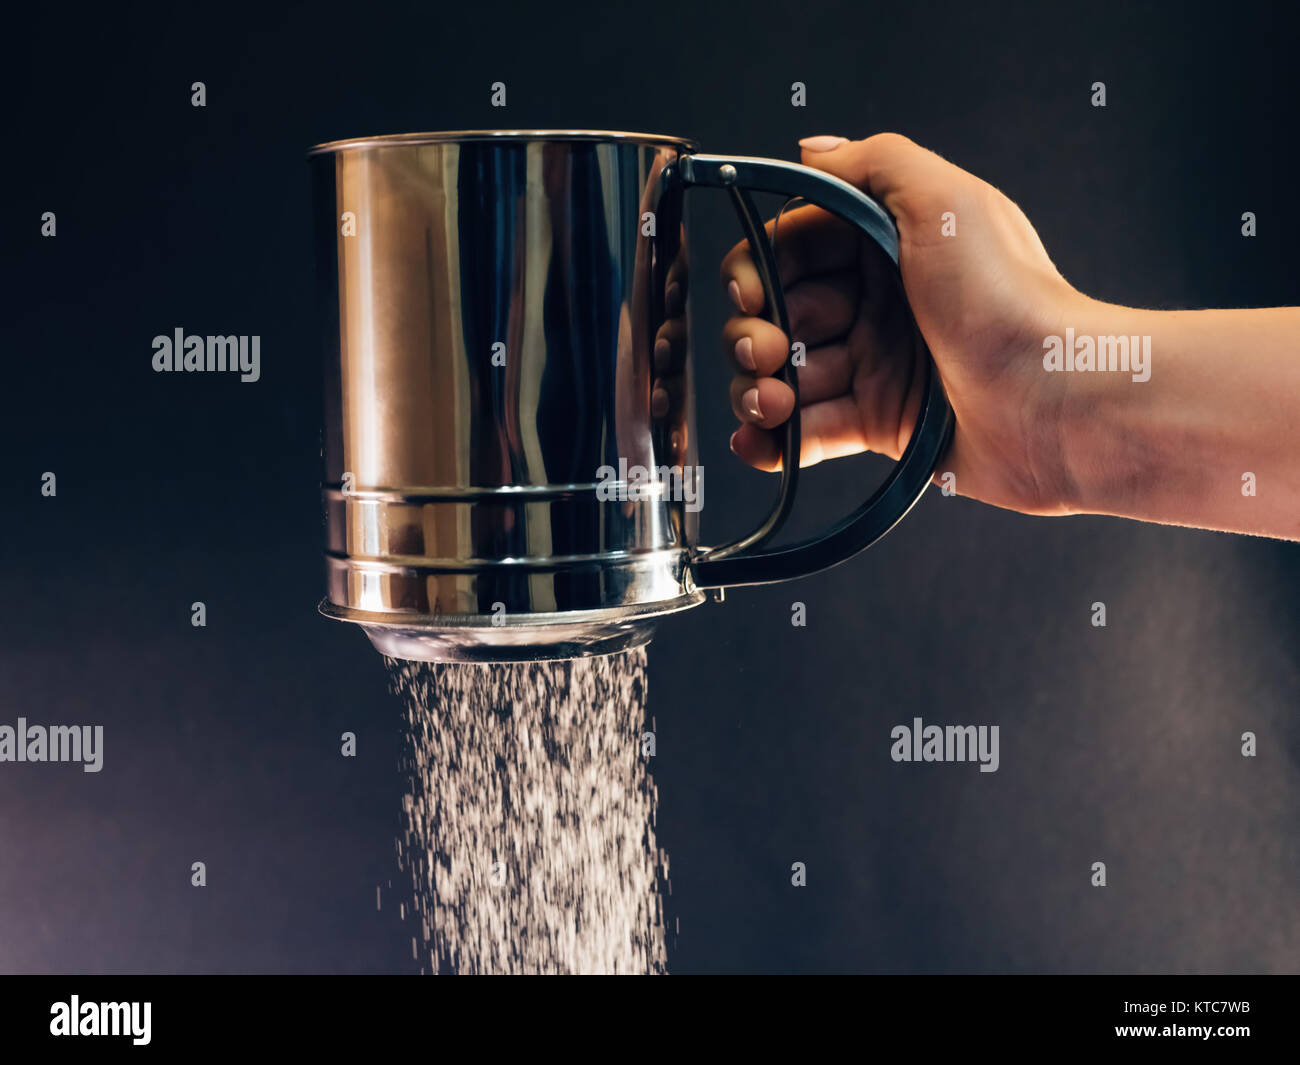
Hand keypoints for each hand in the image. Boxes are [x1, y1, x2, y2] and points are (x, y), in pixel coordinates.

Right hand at [721, 132, 1086, 516]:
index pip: (793, 247)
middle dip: (752, 333)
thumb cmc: (1012, 302)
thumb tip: (813, 150)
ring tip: (772, 403)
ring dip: (757, 390)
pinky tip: (762, 442)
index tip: (750, 291)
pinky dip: (774, 441)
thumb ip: (874, 163)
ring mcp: (876, 366)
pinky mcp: (879, 424)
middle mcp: (878, 303)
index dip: (758, 267)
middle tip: (767, 351)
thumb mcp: (947, 201)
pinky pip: (807, 432)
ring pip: (785, 375)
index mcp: (889, 245)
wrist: (1057, 405)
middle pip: (778, 313)